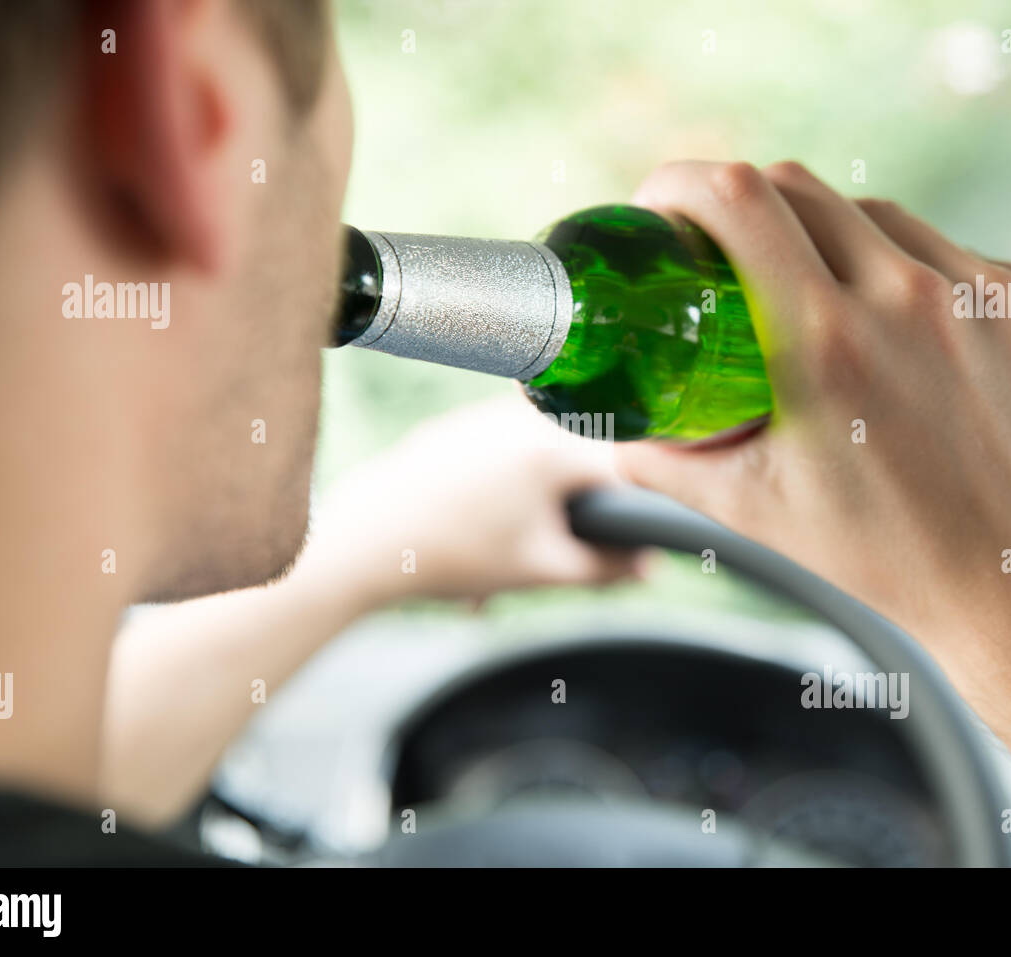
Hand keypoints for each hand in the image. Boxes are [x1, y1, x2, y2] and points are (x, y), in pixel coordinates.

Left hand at [293, 397, 643, 607]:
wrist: (362, 543)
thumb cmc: (451, 554)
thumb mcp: (541, 570)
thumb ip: (606, 570)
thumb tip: (648, 567)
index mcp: (552, 446)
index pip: (623, 469)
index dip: (633, 509)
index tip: (629, 540)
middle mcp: (521, 417)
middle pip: (577, 463)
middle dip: (571, 513)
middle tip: (551, 555)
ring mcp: (482, 417)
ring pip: (536, 461)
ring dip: (533, 507)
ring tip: (503, 554)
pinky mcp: (453, 427)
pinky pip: (498, 457)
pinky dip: (499, 494)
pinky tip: (475, 534)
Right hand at [614, 160, 1010, 864]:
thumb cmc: (891, 561)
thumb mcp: (754, 513)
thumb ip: (662, 463)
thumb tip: (608, 428)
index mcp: (828, 344)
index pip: (740, 199)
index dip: (685, 183)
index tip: (666, 206)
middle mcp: (915, 299)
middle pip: (804, 190)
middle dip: (750, 208)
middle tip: (734, 257)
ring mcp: (999, 292)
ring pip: (886, 219)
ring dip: (841, 243)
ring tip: (835, 310)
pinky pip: (965, 255)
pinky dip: (926, 281)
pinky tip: (925, 345)